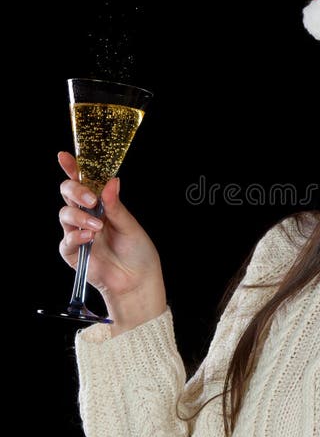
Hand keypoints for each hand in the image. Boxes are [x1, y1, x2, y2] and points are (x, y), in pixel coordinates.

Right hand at [58, 151, 167, 332]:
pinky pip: (67, 240)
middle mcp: (86, 215)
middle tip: (89, 198)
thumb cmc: (137, 251)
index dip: (72, 168)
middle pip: (68, 193)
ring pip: (65, 214)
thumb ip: (116, 206)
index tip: (65, 157)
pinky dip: (77, 236)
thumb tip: (111, 181)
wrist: (137, 280)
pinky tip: (90, 237)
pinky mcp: (72, 252)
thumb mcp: (130, 225)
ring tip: (97, 226)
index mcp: (101, 204)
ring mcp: (77, 233)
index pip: (83, 182)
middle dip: (75, 190)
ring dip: (79, 216)